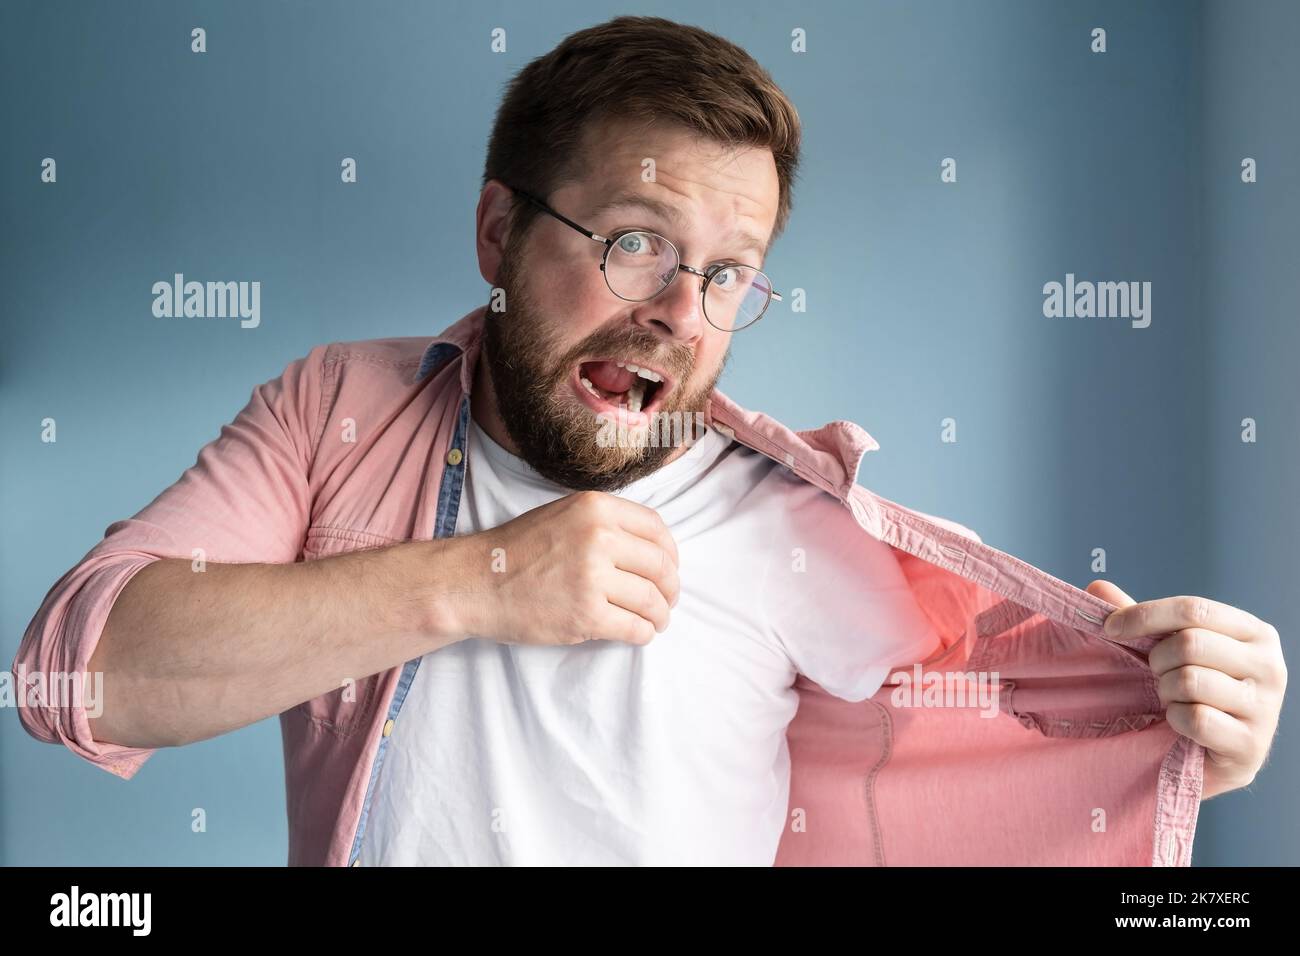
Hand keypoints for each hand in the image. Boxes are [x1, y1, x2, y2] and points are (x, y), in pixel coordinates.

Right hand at [460, 490, 679, 646]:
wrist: (475, 582)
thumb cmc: (518, 550)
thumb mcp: (564, 514)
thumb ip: (605, 524)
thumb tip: (650, 549)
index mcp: (596, 508)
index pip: (657, 530)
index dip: (671, 553)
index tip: (669, 568)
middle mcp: (599, 538)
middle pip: (660, 567)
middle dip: (671, 589)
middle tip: (667, 601)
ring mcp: (593, 578)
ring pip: (652, 601)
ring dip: (660, 615)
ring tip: (655, 621)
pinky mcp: (586, 616)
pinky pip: (634, 628)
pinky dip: (643, 634)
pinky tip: (638, 633)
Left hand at [1087, 580, 1287, 799]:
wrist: (1206, 755)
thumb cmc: (1188, 693)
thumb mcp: (1167, 649)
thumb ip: (1138, 619)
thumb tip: (1097, 586)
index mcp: (1254, 632)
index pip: (1194, 609)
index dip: (1145, 615)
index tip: (1110, 628)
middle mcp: (1270, 666)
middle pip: (1190, 643)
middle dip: (1156, 661)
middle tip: (1156, 676)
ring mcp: (1266, 708)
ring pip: (1190, 681)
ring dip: (1166, 692)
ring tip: (1173, 700)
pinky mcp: (1252, 745)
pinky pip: (1196, 719)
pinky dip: (1176, 721)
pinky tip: (1182, 725)